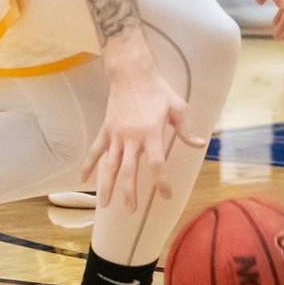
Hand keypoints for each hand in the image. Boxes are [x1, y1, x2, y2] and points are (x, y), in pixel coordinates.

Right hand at [79, 47, 202, 211]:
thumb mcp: (178, 107)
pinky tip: (83, 180)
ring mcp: (115, 134)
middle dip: (129, 192)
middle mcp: (131, 137)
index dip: (161, 181)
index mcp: (151, 132)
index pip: (156, 163)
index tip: (166, 195)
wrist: (131, 74)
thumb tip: (200, 144)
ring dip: (106, 185)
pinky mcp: (105, 130)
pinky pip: (95, 150)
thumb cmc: (158, 90)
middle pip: (128, 170)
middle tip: (131, 210)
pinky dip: (88, 165)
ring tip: (104, 204)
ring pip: (108, 165)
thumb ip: (186, 129)